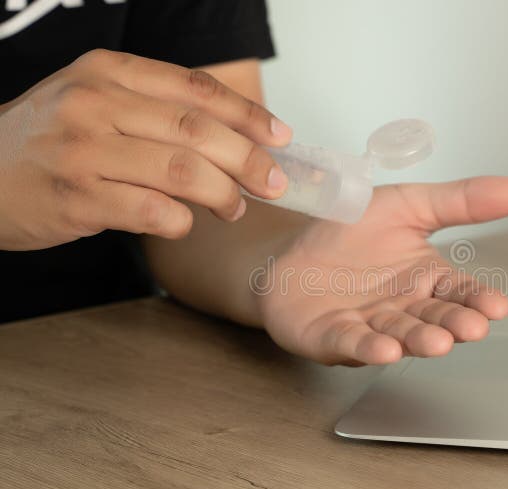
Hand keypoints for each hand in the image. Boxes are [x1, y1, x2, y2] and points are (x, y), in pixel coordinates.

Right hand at [0, 49, 291, 250]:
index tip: (281, 136)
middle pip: (197, 130)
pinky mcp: (75, 198)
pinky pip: (153, 211)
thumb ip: (156, 111)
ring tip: (234, 208)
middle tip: (274, 183)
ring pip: (181, 171)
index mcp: (107, 71)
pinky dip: (182, 221)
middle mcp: (94, 103)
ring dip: (222, 194)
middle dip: (248, 160)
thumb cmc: (50, 141)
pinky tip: (184, 223)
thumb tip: (238, 140)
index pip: (195, 88)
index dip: (247, 114)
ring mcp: (81, 150)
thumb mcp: (95, 102)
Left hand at [259, 176, 507, 365]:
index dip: (478, 300)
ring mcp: (370, 325)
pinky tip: (386, 350)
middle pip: (435, 318)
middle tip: (472, 328)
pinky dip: (370, 348)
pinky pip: (353, 343)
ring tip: (437, 343)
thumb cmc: (350, 231)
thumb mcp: (408, 204)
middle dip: (454, 325)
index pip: (460, 291)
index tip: (497, 307)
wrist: (289, 248)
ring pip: (400, 334)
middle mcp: (404, 307)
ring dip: (418, 341)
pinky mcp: (333, 337)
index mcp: (426, 278)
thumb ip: (460, 201)